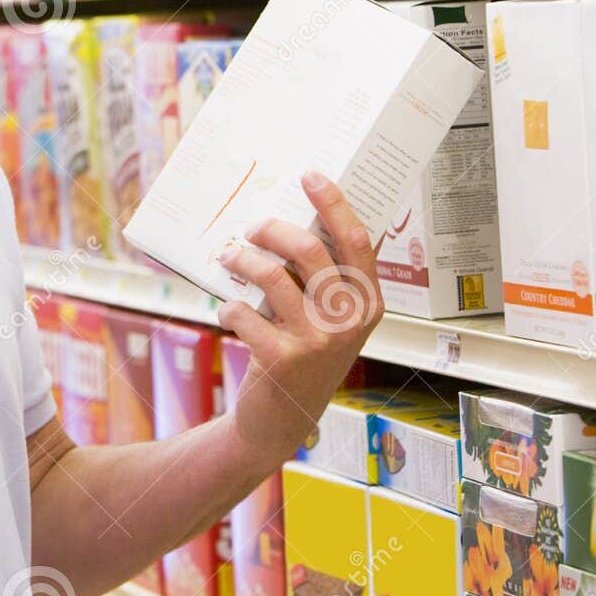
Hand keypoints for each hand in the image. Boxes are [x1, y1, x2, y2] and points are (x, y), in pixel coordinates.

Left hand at [215, 171, 383, 467]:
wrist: (281, 422)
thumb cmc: (303, 357)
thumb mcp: (328, 320)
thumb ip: (323, 280)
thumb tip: (290, 221)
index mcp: (369, 303)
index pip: (356, 241)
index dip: (333, 202)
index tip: (309, 174)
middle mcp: (349, 320)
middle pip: (309, 249)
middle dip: (271, 229)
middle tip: (251, 226)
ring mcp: (317, 341)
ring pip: (271, 275)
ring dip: (241, 259)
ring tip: (227, 257)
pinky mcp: (283, 358)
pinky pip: (244, 311)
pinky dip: (229, 306)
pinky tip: (229, 311)